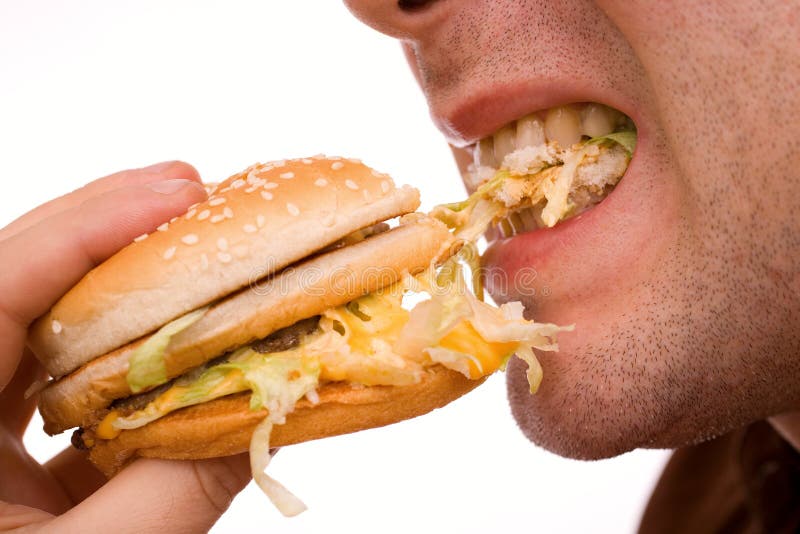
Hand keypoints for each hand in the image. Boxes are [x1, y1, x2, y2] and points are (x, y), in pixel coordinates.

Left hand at [0, 162, 250, 532]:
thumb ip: (177, 492)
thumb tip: (266, 408)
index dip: (83, 228)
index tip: (176, 188)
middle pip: (11, 286)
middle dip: (105, 232)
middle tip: (192, 192)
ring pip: (35, 324)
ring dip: (121, 282)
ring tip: (191, 238)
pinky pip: (57, 372)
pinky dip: (123, 345)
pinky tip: (176, 327)